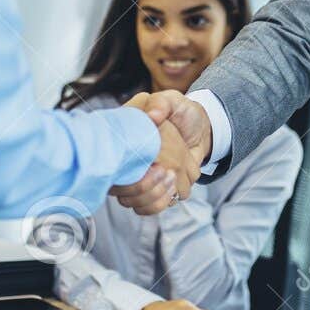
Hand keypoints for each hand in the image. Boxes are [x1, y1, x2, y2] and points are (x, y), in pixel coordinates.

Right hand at [110, 93, 202, 214]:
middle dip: (145, 186)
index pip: (111, 164)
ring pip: (134, 202)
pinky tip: (174, 189)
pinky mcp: (150, 191)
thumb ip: (161, 103)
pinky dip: (162, 202)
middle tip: (167, 170)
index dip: (129, 171)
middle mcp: (123, 162)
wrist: (199, 130)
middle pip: (119, 191)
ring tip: (173, 176)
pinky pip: (147, 208)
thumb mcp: (173, 101)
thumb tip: (153, 115)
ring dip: (156, 194)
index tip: (155, 164)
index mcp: (121, 139)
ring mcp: (135, 179)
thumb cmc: (181, 113)